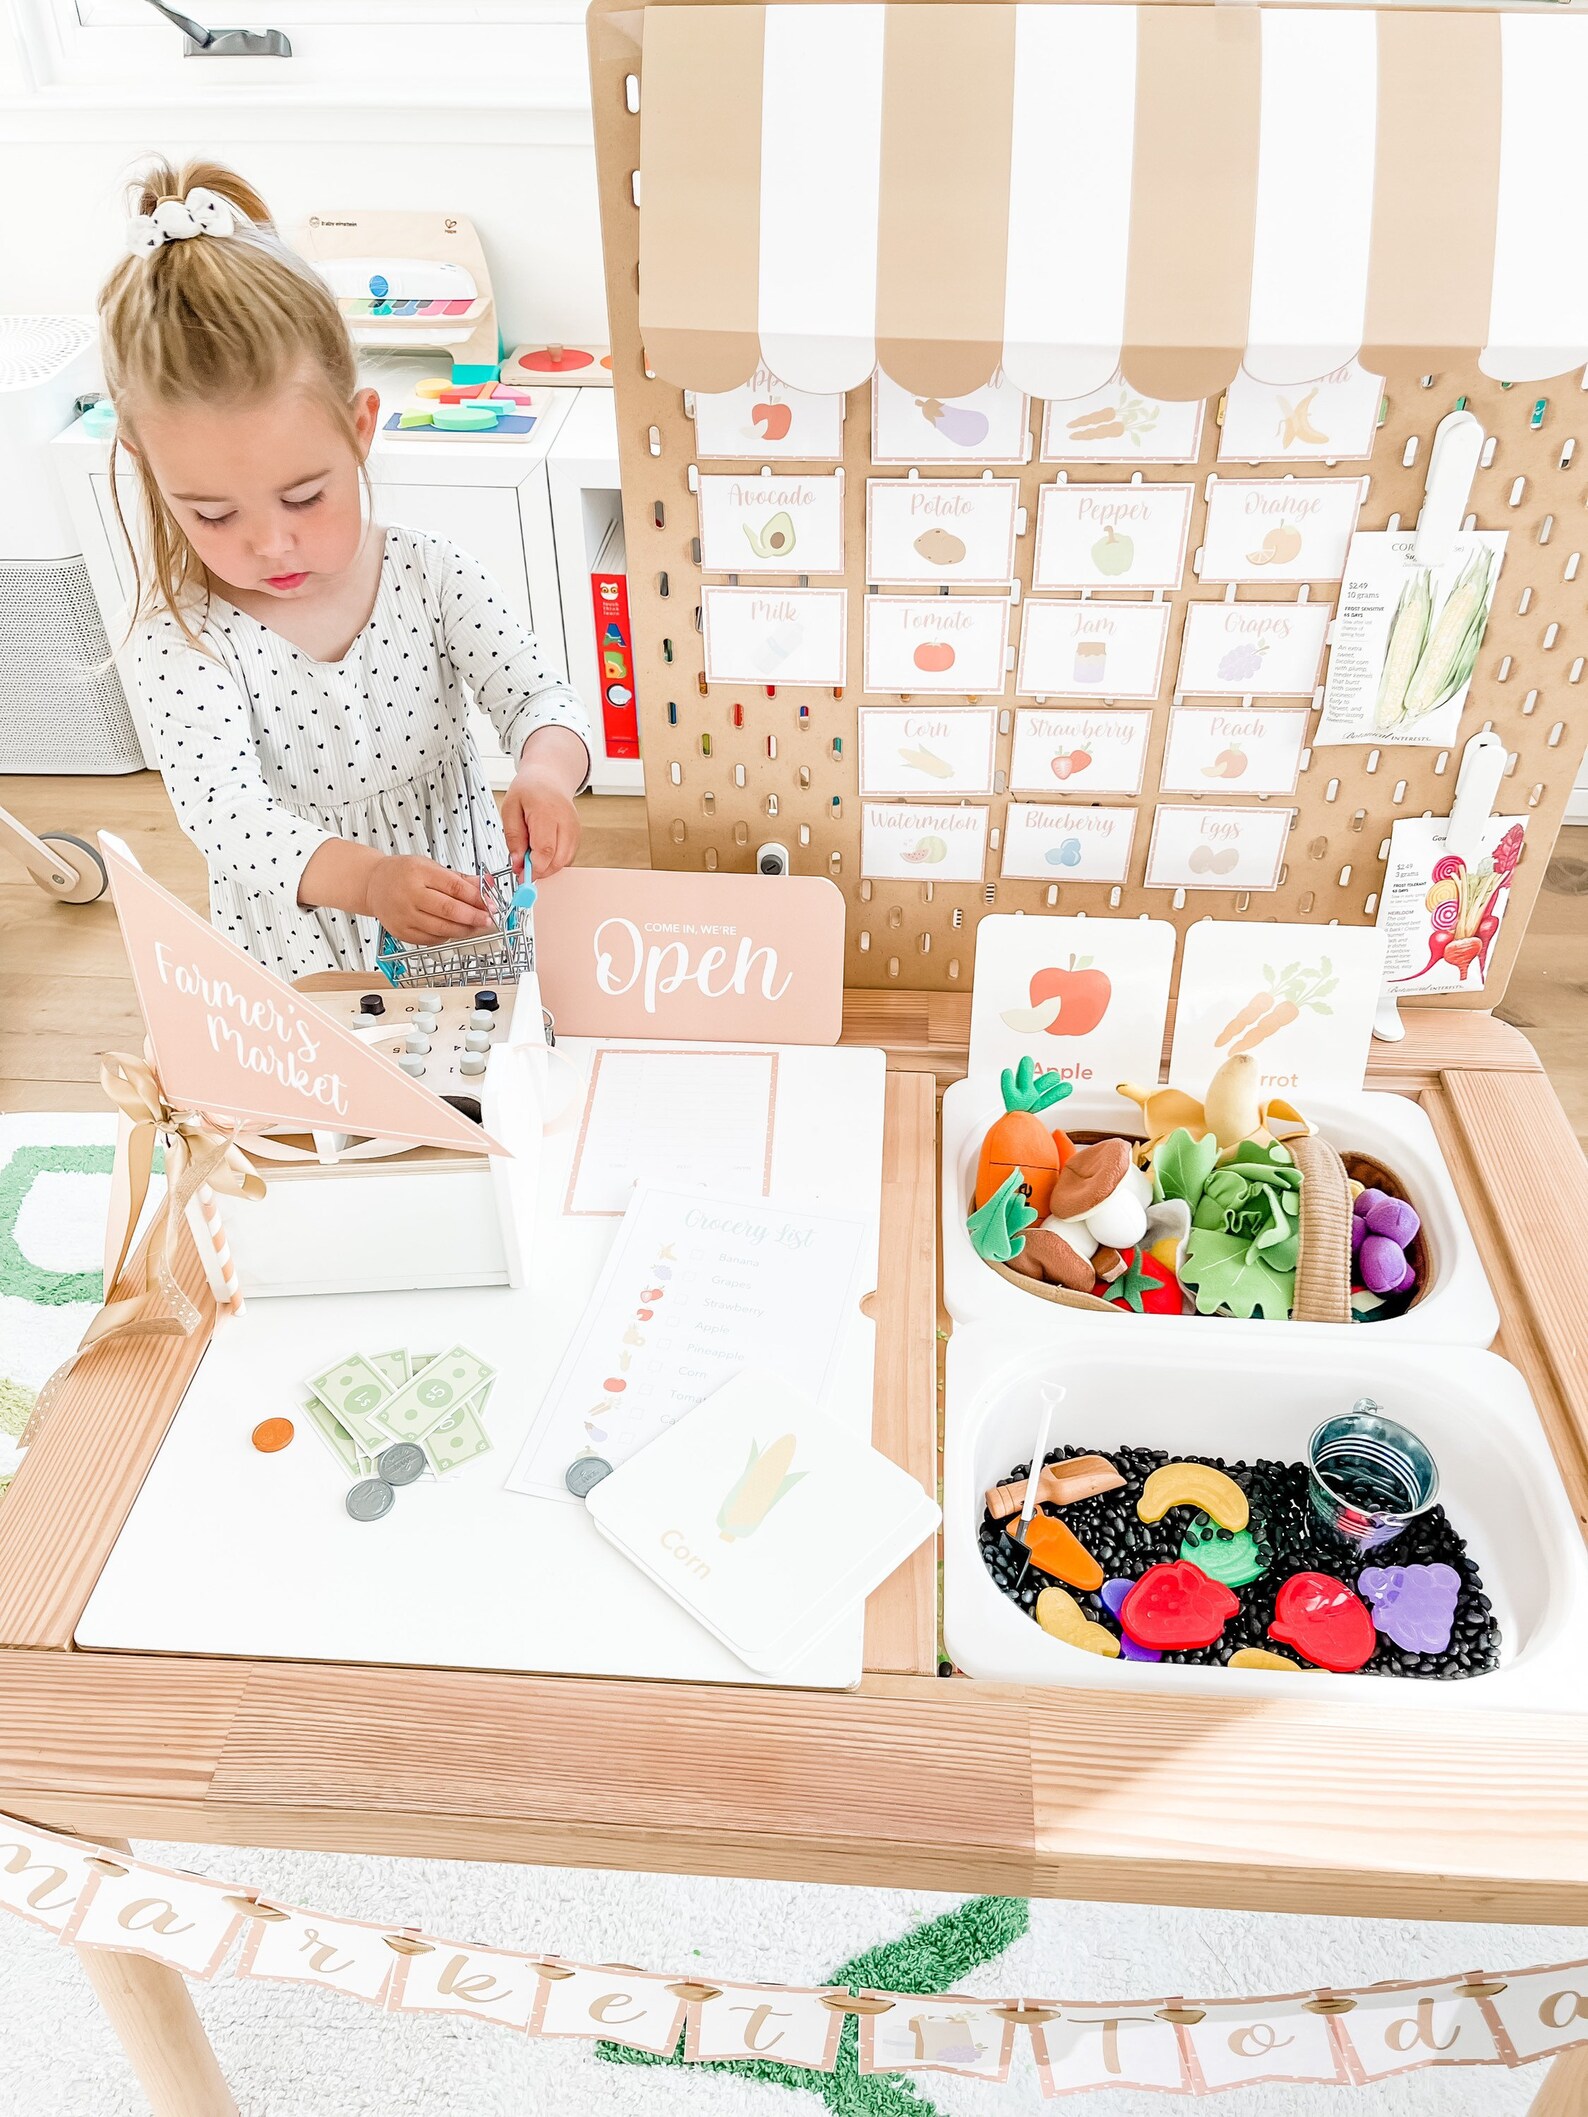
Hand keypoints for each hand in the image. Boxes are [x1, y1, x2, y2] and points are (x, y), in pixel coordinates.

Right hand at [365, 854, 495, 943]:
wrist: (373, 885)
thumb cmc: (403, 873)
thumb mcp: (431, 867)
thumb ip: (460, 879)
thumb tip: (487, 885)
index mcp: (419, 873)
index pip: (454, 887)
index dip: (477, 898)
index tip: (491, 905)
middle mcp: (410, 895)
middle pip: (449, 911)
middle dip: (474, 918)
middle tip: (488, 920)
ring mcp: (404, 916)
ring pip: (442, 929)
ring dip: (464, 930)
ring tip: (476, 926)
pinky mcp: (401, 932)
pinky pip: (432, 939)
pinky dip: (448, 936)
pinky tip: (455, 930)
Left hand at [502, 762, 581, 879]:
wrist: (549, 778)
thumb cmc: (529, 790)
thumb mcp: (510, 809)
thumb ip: (513, 838)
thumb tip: (518, 864)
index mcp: (546, 811)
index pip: (545, 849)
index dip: (533, 868)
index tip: (522, 876)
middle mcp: (565, 821)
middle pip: (558, 859)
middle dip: (540, 870)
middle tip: (523, 868)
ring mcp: (575, 828)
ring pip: (564, 861)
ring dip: (547, 866)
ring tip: (531, 853)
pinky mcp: (578, 834)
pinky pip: (567, 857)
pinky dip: (554, 860)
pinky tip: (542, 851)